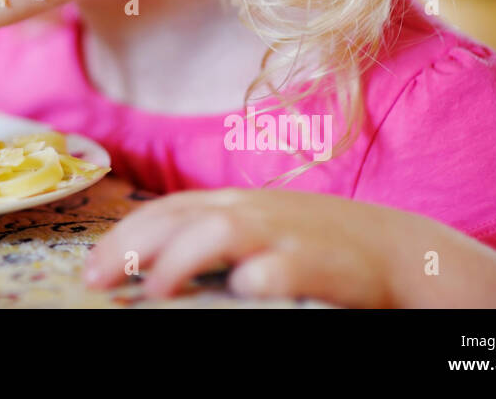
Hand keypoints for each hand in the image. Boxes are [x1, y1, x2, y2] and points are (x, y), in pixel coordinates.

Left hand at [83, 188, 424, 307]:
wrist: (402, 251)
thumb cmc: (321, 244)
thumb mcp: (261, 229)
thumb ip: (213, 236)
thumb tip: (150, 265)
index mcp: (235, 204)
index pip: (166, 209)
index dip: (125, 235)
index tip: (92, 268)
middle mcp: (253, 212)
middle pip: (178, 217)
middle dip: (132, 246)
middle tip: (98, 281)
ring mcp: (286, 234)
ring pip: (218, 233)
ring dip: (179, 259)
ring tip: (153, 290)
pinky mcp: (318, 262)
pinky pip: (280, 267)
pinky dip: (255, 277)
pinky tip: (236, 292)